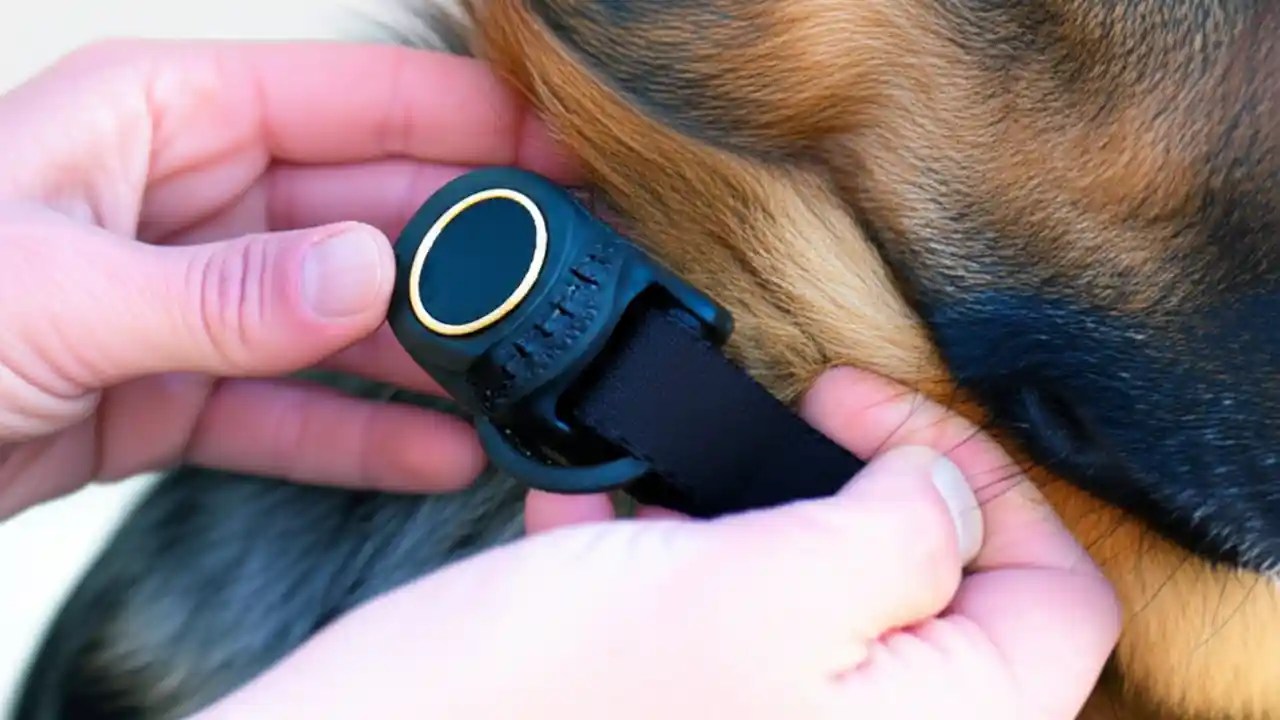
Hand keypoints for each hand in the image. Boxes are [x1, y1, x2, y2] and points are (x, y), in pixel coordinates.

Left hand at [0, 40, 579, 517]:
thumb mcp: (58, 291)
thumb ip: (225, 294)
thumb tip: (368, 276)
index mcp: (159, 119)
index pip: (345, 97)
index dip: (460, 119)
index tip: (559, 152)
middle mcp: (185, 200)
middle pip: (362, 213)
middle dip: (461, 254)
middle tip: (554, 292)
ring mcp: (188, 301)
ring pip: (339, 320)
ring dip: (425, 357)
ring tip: (514, 381)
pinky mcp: (173, 394)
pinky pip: (291, 410)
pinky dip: (362, 435)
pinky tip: (438, 452)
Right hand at [194, 366, 1121, 719]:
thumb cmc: (539, 710)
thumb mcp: (754, 590)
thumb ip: (897, 533)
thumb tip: (949, 487)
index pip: (1056, 598)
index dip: (983, 476)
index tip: (873, 415)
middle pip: (945, 596)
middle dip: (870, 488)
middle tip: (804, 418)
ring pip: (826, 604)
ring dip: (760, 516)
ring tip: (687, 469)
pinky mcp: (678, 719)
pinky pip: (718, 629)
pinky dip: (674, 563)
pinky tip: (600, 525)